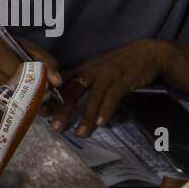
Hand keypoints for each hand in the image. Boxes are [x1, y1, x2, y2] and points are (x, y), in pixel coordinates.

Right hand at [0, 25, 62, 94]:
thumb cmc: (9, 46)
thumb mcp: (29, 47)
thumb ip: (45, 62)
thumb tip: (57, 82)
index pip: (17, 70)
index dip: (34, 80)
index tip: (48, 88)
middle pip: (9, 86)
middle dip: (28, 93)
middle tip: (44, 97)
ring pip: (3, 96)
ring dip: (21, 100)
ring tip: (35, 100)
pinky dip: (11, 102)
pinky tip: (21, 101)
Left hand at [49, 39, 172, 136]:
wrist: (147, 53)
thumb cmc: (118, 66)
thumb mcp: (95, 71)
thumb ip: (80, 84)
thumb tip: (63, 102)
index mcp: (82, 70)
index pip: (61, 85)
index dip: (51, 99)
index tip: (41, 114)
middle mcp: (91, 72)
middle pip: (73, 92)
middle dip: (63, 110)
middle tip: (56, 128)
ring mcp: (107, 75)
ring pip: (92, 97)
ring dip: (85, 117)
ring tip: (80, 134)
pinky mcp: (123, 80)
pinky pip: (112, 96)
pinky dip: (106, 110)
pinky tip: (101, 123)